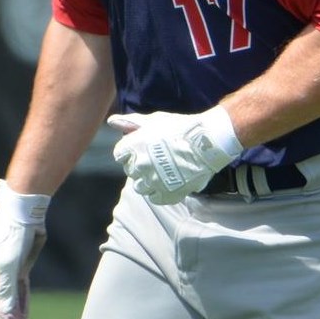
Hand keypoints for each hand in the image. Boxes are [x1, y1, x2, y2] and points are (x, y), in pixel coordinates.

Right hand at [0, 180, 49, 318]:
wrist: (24, 210)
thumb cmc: (11, 234)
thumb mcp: (8, 264)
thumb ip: (7, 289)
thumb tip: (8, 313)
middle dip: (8, 316)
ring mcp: (6, 267)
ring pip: (10, 294)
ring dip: (16, 311)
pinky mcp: (19, 265)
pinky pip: (20, 287)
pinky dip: (23, 300)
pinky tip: (26, 314)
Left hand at [108, 106, 242, 204]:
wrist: (207, 142)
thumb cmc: (180, 127)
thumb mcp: (154, 121)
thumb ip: (131, 123)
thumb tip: (112, 121)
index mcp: (133, 146)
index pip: (120, 154)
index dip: (131, 151)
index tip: (143, 147)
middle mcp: (140, 165)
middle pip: (130, 171)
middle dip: (140, 165)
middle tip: (157, 158)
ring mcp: (153, 181)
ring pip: (140, 187)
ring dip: (148, 180)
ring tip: (162, 171)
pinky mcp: (167, 193)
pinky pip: (154, 197)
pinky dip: (159, 192)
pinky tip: (169, 182)